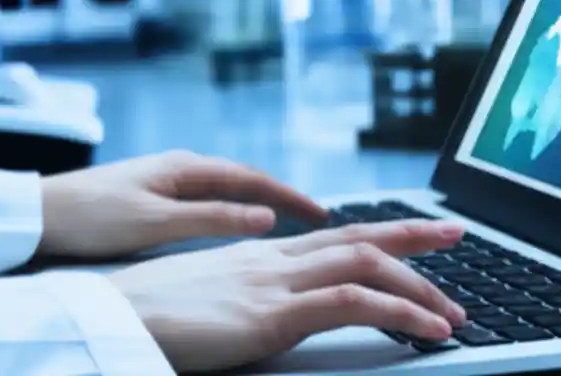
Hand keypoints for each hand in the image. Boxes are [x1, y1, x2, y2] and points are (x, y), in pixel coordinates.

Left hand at [38, 150, 327, 257]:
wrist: (38, 214)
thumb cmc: (92, 217)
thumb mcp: (157, 223)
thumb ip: (212, 219)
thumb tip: (265, 217)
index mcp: (186, 168)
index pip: (253, 179)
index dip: (290, 196)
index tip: (321, 211)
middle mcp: (181, 167)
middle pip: (245, 180)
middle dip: (282, 197)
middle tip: (316, 216)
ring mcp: (167, 179)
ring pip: (227, 190)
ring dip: (259, 202)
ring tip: (287, 222)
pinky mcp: (154, 195)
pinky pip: (208, 199)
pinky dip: (233, 209)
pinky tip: (236, 225)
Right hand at [109, 220, 467, 372]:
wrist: (105, 315)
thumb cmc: (143, 310)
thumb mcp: (204, 294)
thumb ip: (241, 294)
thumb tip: (259, 307)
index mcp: (261, 256)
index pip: (337, 234)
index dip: (382, 230)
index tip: (415, 230)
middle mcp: (275, 260)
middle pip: (362, 237)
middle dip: (415, 237)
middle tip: (455, 235)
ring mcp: (275, 284)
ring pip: (368, 265)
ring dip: (420, 287)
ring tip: (453, 313)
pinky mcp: (271, 316)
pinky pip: (352, 305)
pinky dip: (399, 312)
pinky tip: (425, 330)